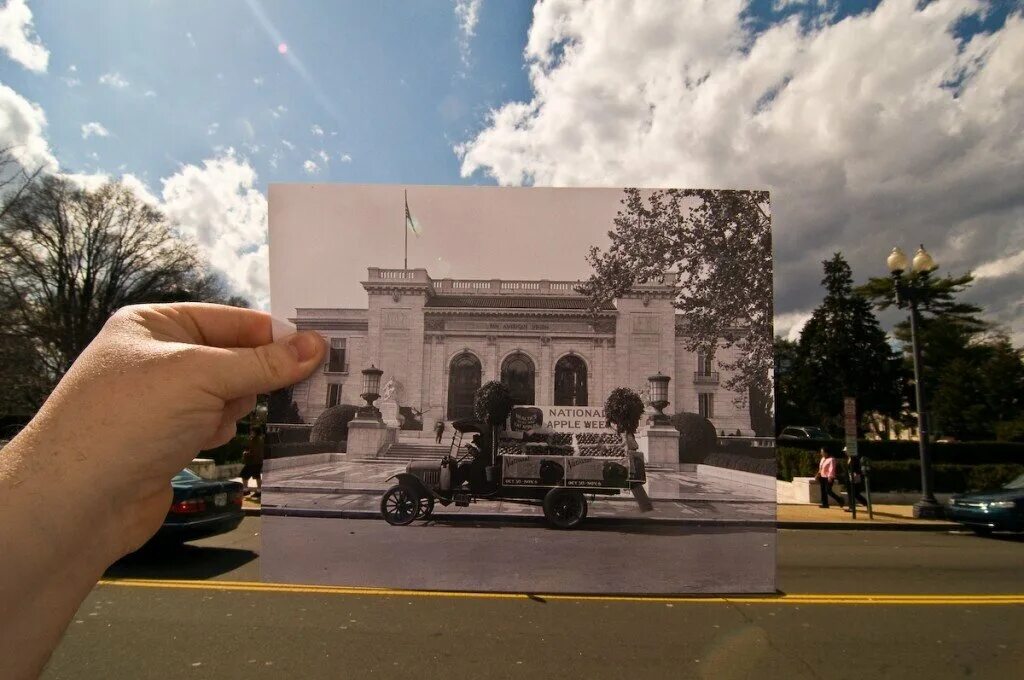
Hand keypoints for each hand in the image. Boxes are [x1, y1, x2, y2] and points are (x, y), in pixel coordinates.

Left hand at [14, 303, 325, 557]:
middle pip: (234, 356)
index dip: (274, 334)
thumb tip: (314, 346)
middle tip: (291, 387)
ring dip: (233, 408)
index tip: (318, 349)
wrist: (76, 502)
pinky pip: (214, 424)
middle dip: (254, 376)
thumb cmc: (123, 423)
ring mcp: (160, 400)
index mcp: (154, 324)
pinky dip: (220, 431)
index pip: (231, 319)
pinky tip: (204, 443)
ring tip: (213, 421)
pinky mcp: (166, 438)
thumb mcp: (203, 377)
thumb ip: (263, 363)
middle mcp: (156, 357)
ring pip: (228, 394)